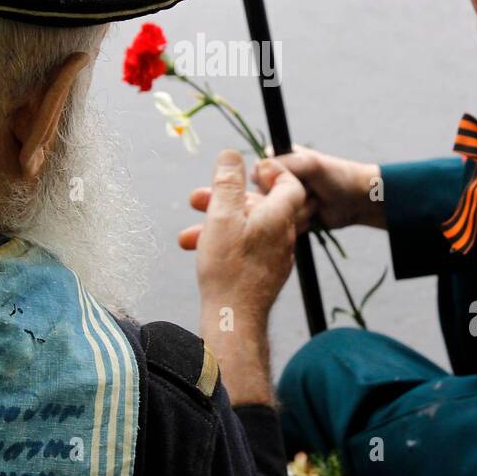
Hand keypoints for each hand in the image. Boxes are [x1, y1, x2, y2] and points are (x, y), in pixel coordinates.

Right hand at [180, 150, 306, 404]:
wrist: (233, 321)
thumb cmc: (228, 268)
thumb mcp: (222, 216)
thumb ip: (228, 183)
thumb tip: (231, 154)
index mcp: (278, 216)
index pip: (289, 182)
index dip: (270, 171)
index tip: (248, 169)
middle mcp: (283, 235)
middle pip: (261, 205)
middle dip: (228, 199)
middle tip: (198, 198)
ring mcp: (275, 257)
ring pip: (249, 228)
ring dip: (219, 224)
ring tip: (187, 233)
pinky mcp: (264, 274)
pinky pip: (247, 248)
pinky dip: (225, 243)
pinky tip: (201, 250)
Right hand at [251, 145, 384, 230]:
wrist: (359, 201)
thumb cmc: (338, 176)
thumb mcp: (311, 164)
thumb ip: (284, 163)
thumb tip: (256, 171)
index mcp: (279, 160)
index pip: (258, 172)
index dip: (271, 181)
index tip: (292, 181)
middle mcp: (278, 180)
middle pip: (264, 196)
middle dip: (287, 199)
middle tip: (310, 192)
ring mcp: (283, 200)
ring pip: (273, 213)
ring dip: (296, 211)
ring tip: (315, 203)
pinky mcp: (290, 217)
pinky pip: (282, 226)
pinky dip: (297, 223)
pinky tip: (312, 217)